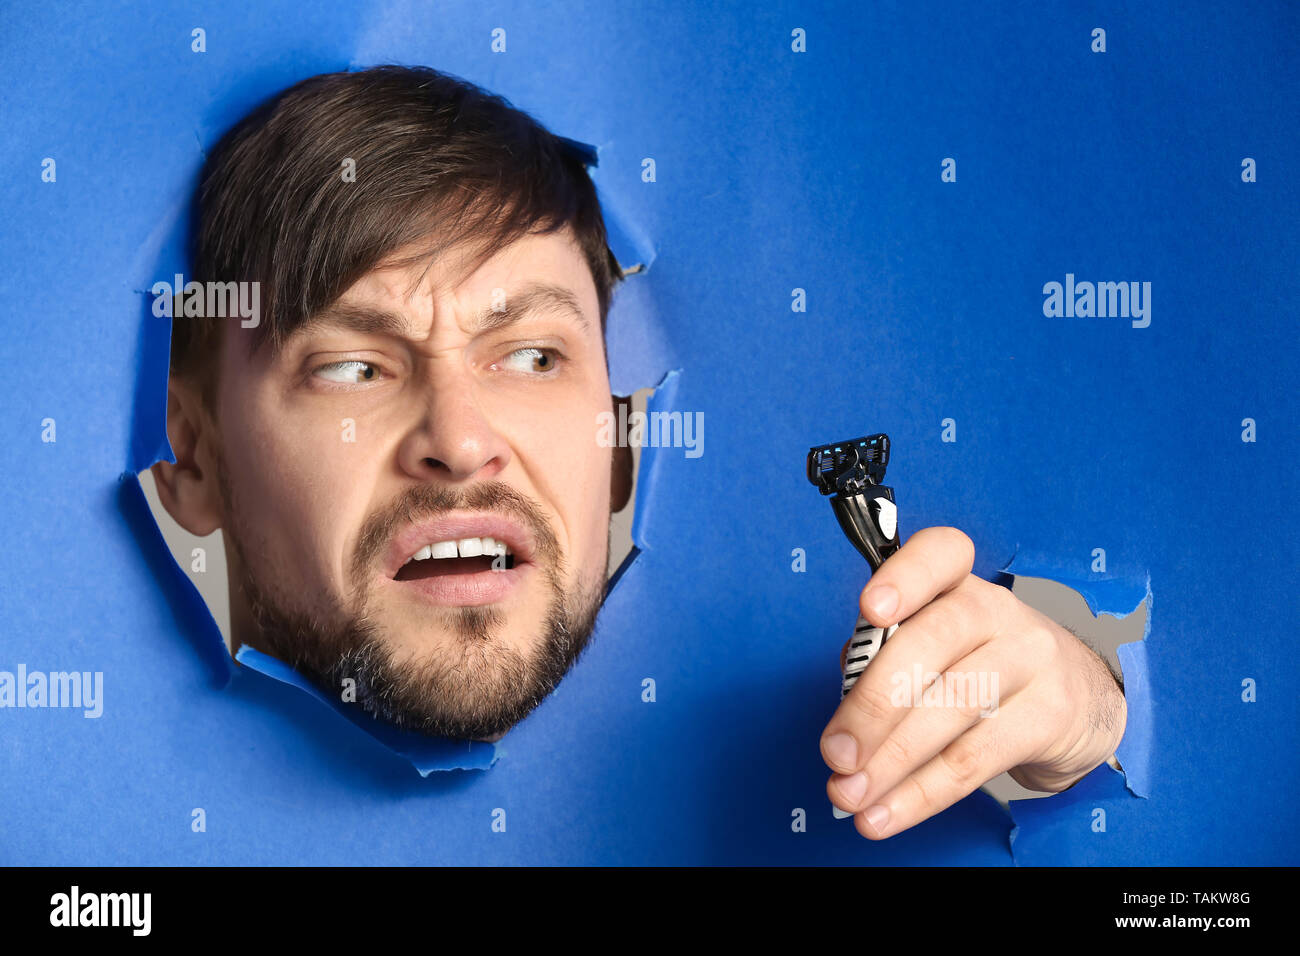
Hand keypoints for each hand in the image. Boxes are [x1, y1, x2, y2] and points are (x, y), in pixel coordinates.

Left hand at [820, 526, 1126, 838]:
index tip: (870, 609)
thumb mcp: (935, 647)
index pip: (939, 555)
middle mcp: (996, 611)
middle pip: (932, 643)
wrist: (1083, 702)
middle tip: (836, 753)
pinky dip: (922, 793)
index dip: (905, 577)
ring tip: (849, 794)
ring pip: (951, 708)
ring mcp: (1030, 660)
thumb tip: (844, 704)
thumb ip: (883, 658)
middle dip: (874, 704)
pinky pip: (975, 759)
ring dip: (890, 762)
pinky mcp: (1050, 716)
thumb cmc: (982, 666)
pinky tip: (887, 813)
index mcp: (956, 584)